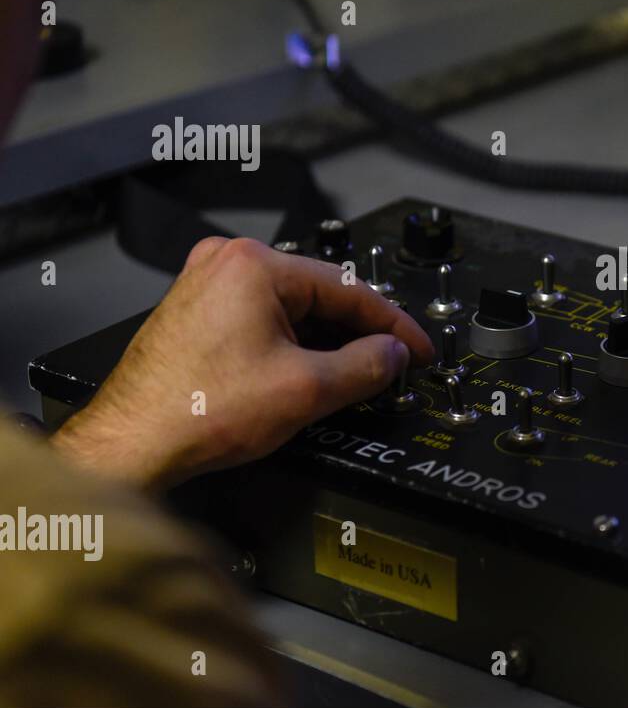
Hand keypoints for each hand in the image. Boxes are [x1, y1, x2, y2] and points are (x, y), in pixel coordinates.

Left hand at [51, 237, 432, 491]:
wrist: (131, 444)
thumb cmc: (195, 412)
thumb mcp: (306, 389)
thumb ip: (366, 367)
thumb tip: (392, 356)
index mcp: (255, 264)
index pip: (350, 289)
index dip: (394, 326)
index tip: (416, 350)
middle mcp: (227, 263)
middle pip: (322, 296)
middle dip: (360, 335)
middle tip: (391, 367)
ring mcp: (208, 286)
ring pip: (294, 310)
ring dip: (326, 343)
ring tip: (350, 379)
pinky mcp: (198, 312)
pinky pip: (265, 320)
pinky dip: (293, 346)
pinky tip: (308, 375)